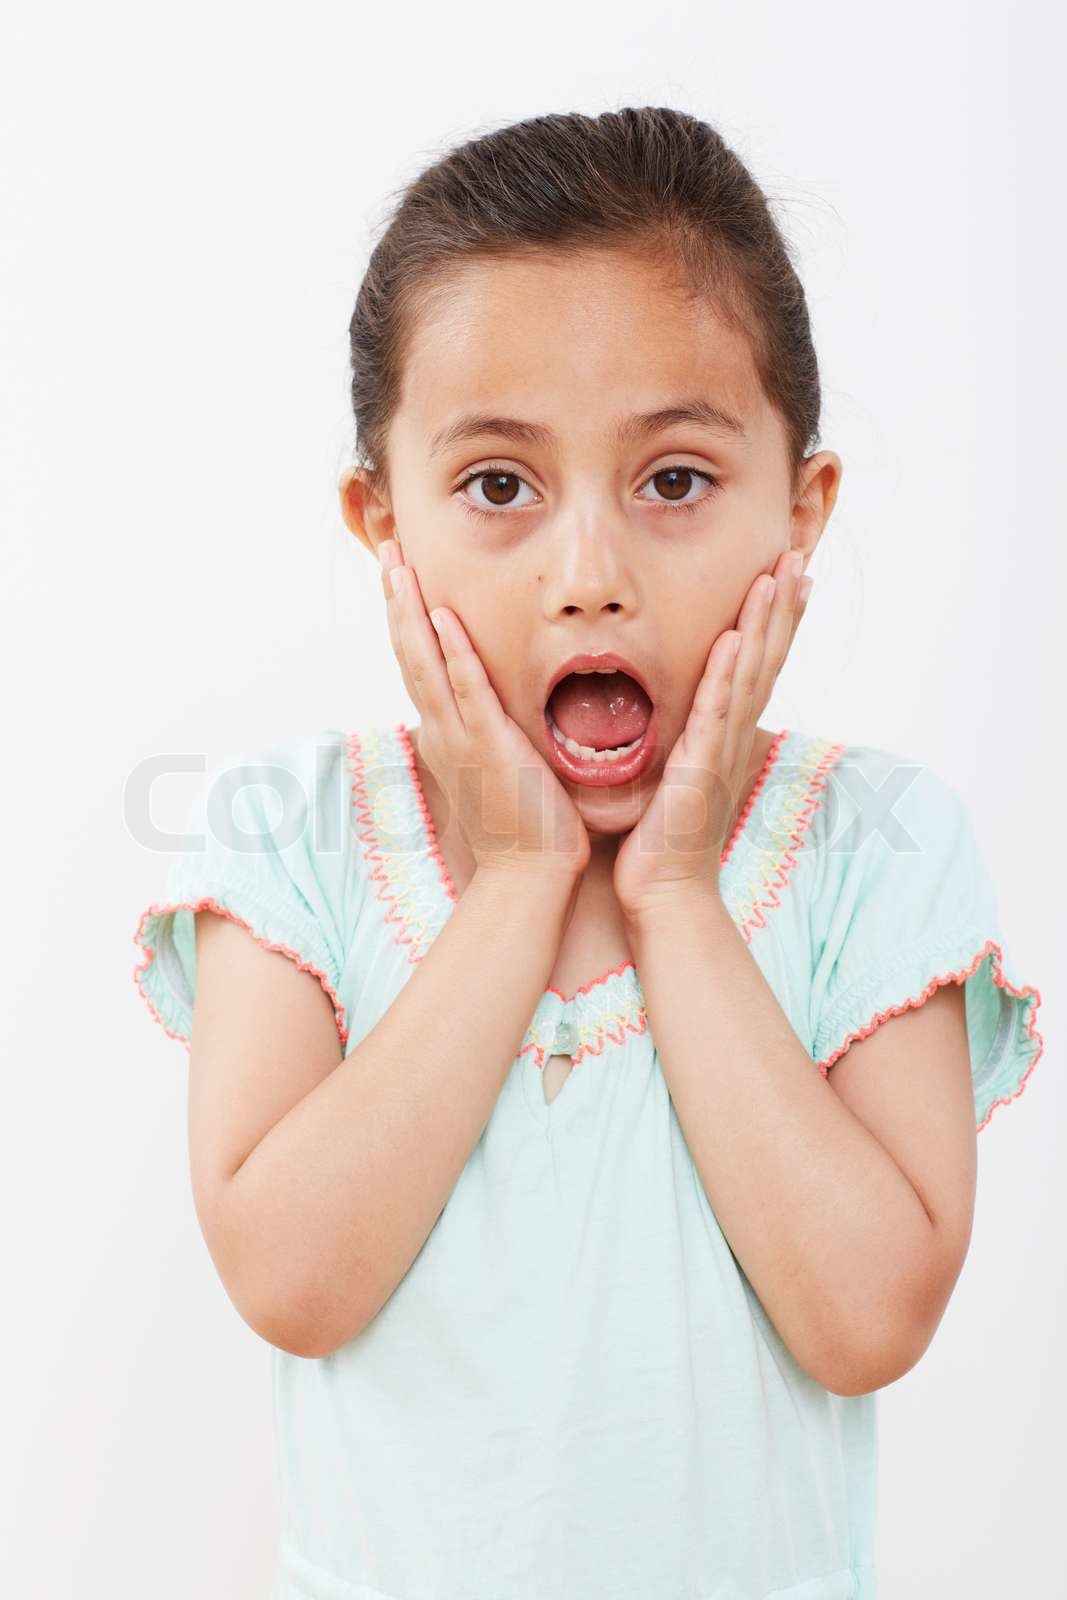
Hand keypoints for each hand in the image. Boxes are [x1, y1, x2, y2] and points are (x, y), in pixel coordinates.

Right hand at [378, 540, 590, 887]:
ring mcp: (461, 737)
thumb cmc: (523, 826)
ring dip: (410, 611)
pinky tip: (444, 616)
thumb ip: (488, 734)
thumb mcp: (496, 769)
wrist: (530, 874)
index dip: (405, 617)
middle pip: (408, 652)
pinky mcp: (490, 746)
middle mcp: (443, 730)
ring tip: (399, 565)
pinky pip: (467, 690)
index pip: (418, 663)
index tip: (399, 575)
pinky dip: (453, 653)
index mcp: (445, 733)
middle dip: (396, 598)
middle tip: (387, 550)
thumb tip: (486, 711)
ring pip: (424, 662)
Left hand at [613, 548, 812, 919]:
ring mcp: (721, 750)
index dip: (775, 618)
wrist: (663, 891)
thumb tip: (669, 708)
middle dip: (784, 605)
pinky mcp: (701, 768)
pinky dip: (728, 674)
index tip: (787, 572)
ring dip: (767, 622)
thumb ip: (677, 737)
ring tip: (781, 574)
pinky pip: (717, 712)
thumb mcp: (671, 773)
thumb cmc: (660, 839)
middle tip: (801, 554)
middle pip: (768, 657)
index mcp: (724, 733)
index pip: (756, 664)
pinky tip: (737, 638)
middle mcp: (732, 736)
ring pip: (751, 674)